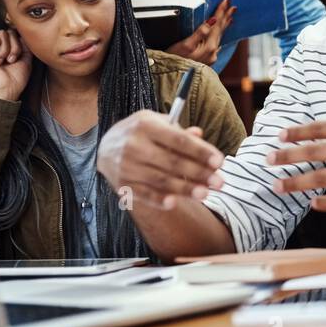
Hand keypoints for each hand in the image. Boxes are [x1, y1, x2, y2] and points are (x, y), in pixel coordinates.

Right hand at [96, 110, 224, 209]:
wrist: (105, 146)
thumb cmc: (140, 133)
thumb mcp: (156, 123)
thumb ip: (178, 131)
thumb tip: (199, 134)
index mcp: (145, 124)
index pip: (179, 140)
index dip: (201, 152)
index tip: (220, 162)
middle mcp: (134, 144)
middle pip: (172, 162)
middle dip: (199, 173)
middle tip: (220, 182)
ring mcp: (126, 165)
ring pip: (160, 180)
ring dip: (185, 189)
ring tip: (205, 194)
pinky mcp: (121, 183)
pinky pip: (143, 194)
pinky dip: (158, 199)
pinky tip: (174, 203)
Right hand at [167, 0, 234, 65]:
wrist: (174, 79)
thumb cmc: (175, 60)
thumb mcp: (185, 45)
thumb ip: (200, 32)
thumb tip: (213, 20)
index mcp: (209, 46)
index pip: (217, 24)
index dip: (221, 11)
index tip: (227, 0)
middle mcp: (213, 52)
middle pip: (221, 30)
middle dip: (226, 16)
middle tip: (233, 6)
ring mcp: (211, 57)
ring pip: (219, 37)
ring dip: (224, 26)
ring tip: (230, 17)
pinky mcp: (207, 60)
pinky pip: (215, 44)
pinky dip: (218, 35)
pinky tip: (219, 35)